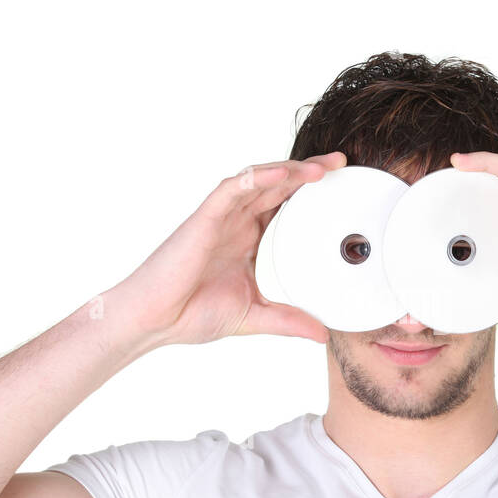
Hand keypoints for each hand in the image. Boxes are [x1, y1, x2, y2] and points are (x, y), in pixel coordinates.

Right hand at [112, 153, 345, 345]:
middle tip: (341, 163)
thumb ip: (288, 320)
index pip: (285, 204)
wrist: (153, 321)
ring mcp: (220, 217)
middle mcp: (236, 221)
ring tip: (321, 168)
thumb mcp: (254, 316)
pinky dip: (257, 178)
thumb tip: (323, 334)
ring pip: (258, 179)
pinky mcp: (203, 218)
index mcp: (248, 237)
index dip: (312, 192)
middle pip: (277, 184)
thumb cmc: (191, 314)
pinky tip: (282, 174)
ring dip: (290, 170)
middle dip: (309, 171)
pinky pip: (232, 189)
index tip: (343, 186)